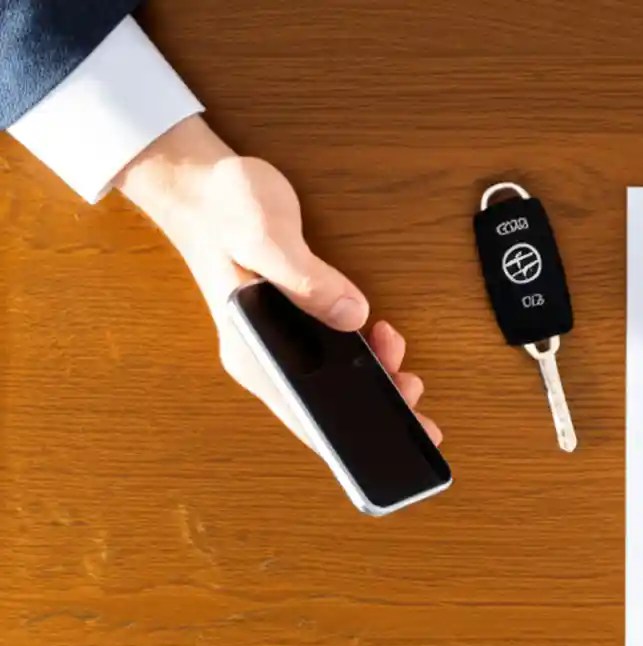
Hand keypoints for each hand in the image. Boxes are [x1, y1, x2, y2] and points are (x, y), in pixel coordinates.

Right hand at [117, 116, 441, 448]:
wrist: (203, 185)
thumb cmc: (226, 205)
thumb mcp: (262, 233)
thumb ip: (305, 278)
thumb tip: (352, 314)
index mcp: (249, 348)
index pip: (298, 410)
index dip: (341, 433)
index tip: (385, 436)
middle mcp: (264, 355)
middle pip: (319, 405)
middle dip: (370, 410)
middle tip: (412, 397)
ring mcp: (278, 342)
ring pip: (329, 382)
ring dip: (372, 382)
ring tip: (406, 371)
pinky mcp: (294, 323)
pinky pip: (330, 357)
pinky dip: (362, 358)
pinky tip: (385, 345)